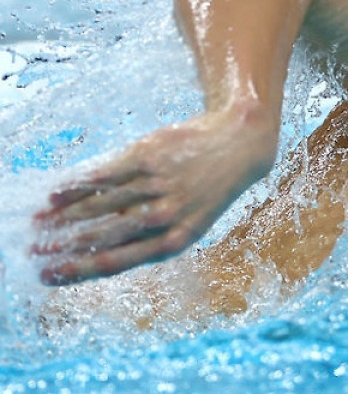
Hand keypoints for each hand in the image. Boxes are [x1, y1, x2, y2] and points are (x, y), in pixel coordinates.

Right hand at [32, 106, 277, 284]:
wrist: (239, 146)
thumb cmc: (204, 192)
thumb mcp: (186, 223)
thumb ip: (146, 238)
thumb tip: (95, 252)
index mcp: (174, 241)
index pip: (117, 262)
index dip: (78, 270)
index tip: (48, 276)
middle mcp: (165, 215)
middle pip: (103, 235)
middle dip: (64, 245)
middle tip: (35, 250)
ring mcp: (157, 184)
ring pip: (100, 205)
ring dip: (64, 217)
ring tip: (39, 224)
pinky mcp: (150, 156)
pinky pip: (106, 175)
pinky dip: (77, 186)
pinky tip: (55, 195)